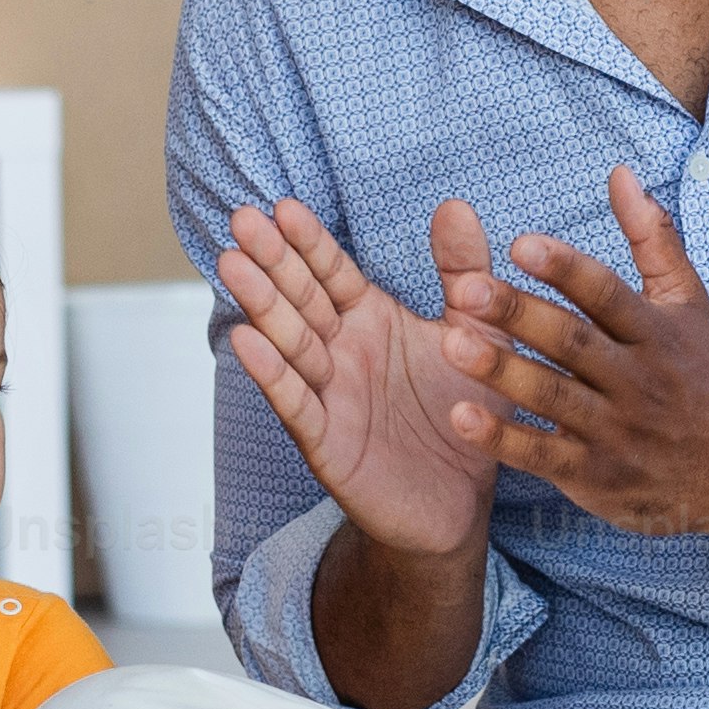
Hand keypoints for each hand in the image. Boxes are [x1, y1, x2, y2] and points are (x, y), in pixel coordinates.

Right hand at [217, 196, 493, 560]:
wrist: (460, 504)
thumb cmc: (464, 412)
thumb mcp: (476, 333)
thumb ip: (462, 272)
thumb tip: (455, 204)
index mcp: (371, 321)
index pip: (332, 272)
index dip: (308, 242)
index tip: (284, 205)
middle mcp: (341, 353)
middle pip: (301, 299)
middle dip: (272, 260)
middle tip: (242, 220)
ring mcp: (328, 396)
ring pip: (290, 343)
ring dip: (261, 305)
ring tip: (232, 265)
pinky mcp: (327, 443)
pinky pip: (297, 404)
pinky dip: (272, 375)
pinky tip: (246, 342)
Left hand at [430, 169, 708, 543]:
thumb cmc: (706, 372)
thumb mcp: (688, 302)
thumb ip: (651, 237)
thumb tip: (619, 173)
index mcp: (655, 332)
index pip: (607, 295)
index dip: (566, 268)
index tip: (521, 244)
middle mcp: (637, 380)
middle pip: (573, 343)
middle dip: (518, 315)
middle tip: (464, 290)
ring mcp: (617, 430)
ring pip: (553, 397)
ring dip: (501, 371)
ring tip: (451, 344)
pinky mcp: (598, 475)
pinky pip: (545, 456)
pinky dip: (503, 439)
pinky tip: (460, 418)